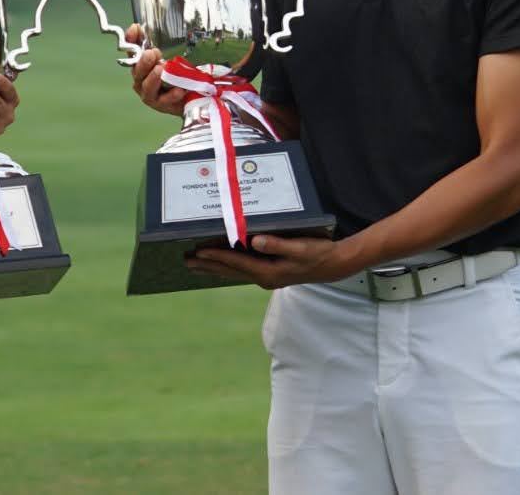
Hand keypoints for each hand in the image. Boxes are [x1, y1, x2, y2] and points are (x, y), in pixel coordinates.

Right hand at [126, 24, 185, 116]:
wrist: (190, 97)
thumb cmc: (175, 75)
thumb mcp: (169, 55)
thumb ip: (160, 41)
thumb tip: (147, 26)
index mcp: (141, 65)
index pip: (131, 50)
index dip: (131, 39)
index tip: (136, 29)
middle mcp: (142, 79)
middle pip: (137, 71)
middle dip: (143, 62)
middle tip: (151, 53)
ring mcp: (150, 94)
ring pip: (147, 87)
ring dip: (153, 78)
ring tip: (161, 69)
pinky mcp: (162, 105)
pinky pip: (165, 100)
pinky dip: (171, 94)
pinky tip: (179, 89)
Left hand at [186, 235, 354, 289]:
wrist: (334, 266)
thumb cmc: (318, 254)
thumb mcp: (301, 248)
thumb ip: (278, 245)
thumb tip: (256, 241)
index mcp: (269, 272)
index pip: (236, 263)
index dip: (216, 256)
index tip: (199, 251)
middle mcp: (264, 278)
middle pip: (229, 271)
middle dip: (207, 265)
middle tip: (185, 261)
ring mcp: (266, 277)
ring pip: (233, 273)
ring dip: (214, 268)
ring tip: (195, 265)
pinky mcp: (269, 274)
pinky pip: (242, 271)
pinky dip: (228, 267)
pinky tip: (221, 265)